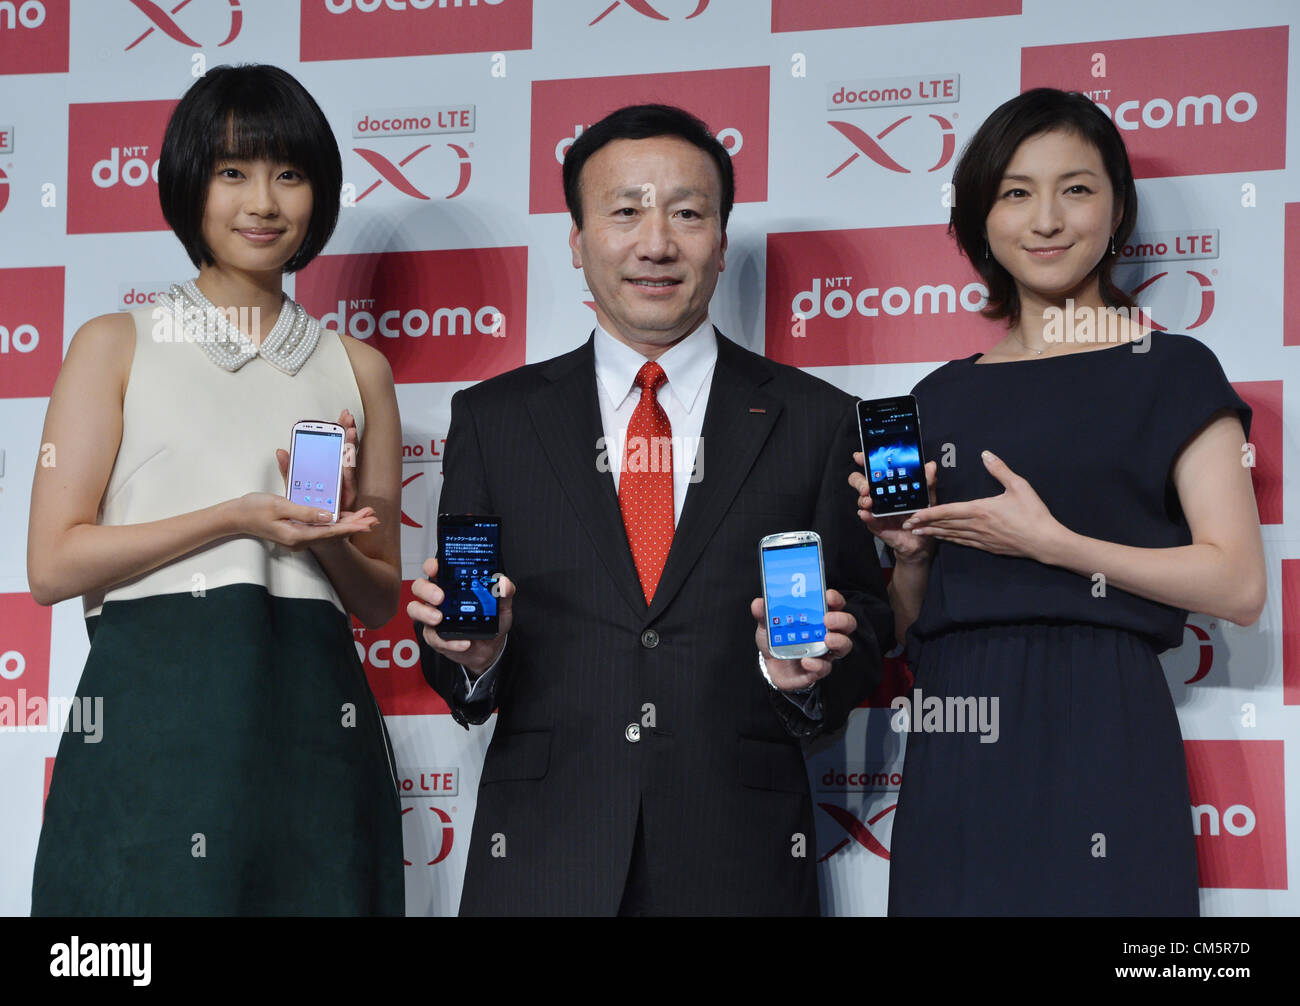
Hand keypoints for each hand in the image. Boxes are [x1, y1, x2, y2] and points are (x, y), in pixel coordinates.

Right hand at [225, 492, 376, 549]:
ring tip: (367, 520)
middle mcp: (300, 541)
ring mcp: (298, 538)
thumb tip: (328, 516)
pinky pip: (321, 529)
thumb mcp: (280, 505)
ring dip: (348, 525)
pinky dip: (335, 523)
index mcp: (296, 535)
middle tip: (374, 521)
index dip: (350, 527)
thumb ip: (305, 512)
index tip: (366, 524)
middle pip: (334, 534)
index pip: (330, 532)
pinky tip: (346, 519)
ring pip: (329, 532)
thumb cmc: (254, 508)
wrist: (236, 517)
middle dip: (355, 526)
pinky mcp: (297, 533)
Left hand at [275, 409, 359, 514]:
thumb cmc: (302, 507)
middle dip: (348, 435)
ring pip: (349, 466)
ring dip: (351, 448)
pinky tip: (348, 461)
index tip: (342, 416)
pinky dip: (349, 472)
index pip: (336, 447)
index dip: (340, 431)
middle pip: (346, 452)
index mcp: (328, 472)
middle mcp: (339, 478)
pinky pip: (348, 483)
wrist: (305, 528)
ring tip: (350, 434)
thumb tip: (281, 451)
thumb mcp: (292, 485)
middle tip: (348, 420)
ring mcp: (344, 487)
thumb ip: (289, 469)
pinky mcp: (347, 499)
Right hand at [409, 557, 514, 675]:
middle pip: (419, 587)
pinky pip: (433, 637)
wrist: (491, 647)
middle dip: (426, 590)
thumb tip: (504, 583)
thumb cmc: (491, 620)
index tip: (435, 567)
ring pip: (415, 610)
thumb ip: (505, 592)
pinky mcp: (435, 637)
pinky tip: (463, 642)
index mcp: (452, 584)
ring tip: (439, 619)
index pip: (435, 569)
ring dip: (425, 613)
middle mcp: (438, 598)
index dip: (431, 565)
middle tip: (440, 597)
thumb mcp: (502, 605)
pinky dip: (449, 641)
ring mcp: (433, 616)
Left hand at [750, 589, 855, 690]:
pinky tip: (807, 661)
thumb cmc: (778, 639)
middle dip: (841, 619)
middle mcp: (826, 633)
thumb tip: (758, 603)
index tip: (828, 595)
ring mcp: (824, 652)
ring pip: (843, 646)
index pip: (834, 604)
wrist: (771, 666)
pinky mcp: (817, 670)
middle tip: (828, 619)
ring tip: (827, 639)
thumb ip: (764, 614)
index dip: (835, 599)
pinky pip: (824, 668)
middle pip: (846, 624)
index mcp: (818, 617)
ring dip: (839, 641)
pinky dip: (818, 665)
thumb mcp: (768, 625)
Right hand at [849, 452, 937, 565]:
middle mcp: (879, 495)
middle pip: (859, 482)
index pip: (872, 470)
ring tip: (869, 501)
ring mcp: (875, 510)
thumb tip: (930, 466)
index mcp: (888, 485)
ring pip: (861, 500)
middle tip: (866, 486)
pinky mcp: (876, 524)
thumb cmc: (920, 515)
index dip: (864, 461)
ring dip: (862, 499)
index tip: (860, 457)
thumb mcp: (927, 496)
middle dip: (859, 482)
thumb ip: (928, 481)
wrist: (921, 539)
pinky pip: (867, 519)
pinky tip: (866, 514)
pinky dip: (865, 516)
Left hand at [900, 450, 1062, 560]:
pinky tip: (943, 539)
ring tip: (918, 533)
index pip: (947, 511)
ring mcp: (981, 538)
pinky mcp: (988, 546)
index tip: (913, 515)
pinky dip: (950, 540)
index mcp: (981, 510)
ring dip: (933, 533)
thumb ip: (1000, 470)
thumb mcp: (1019, 486)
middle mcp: (976, 526)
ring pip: (951, 535)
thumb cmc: (1033, 513)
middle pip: (944, 525)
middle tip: (906, 525)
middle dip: (924, 525)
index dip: (928, 514)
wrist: (1045, 542)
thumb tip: (986, 454)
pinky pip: (963, 542)